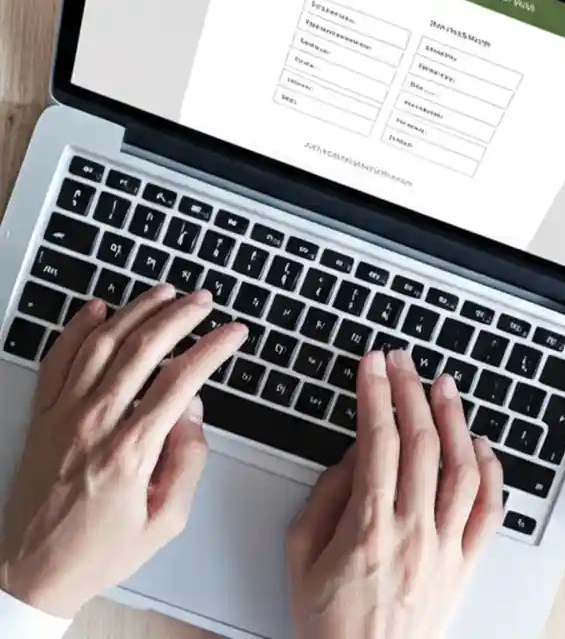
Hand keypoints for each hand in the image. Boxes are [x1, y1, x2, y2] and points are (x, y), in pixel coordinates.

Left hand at [0, 286, 245, 616]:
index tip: (233, 333)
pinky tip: (97, 309)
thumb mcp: (165, 522)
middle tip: (203, 302)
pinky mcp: (40, 418)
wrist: (32, 570)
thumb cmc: (97, 550)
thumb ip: (188, 464)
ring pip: (100, 343)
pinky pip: (56, 359)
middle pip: (142, 349)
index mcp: (130, 451)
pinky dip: (76, 328)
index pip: (181, 380)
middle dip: (180, 316)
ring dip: (135, 310)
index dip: (213, 348)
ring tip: (162, 293)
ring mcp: (62, 416)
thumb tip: (193, 416)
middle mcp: (93, 424)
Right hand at [287, 350, 503, 638]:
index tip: (372, 365)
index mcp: (369, 528)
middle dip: (410, 392)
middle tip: (402, 362)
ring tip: (443, 387)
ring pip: (462, 468)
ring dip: (454, 420)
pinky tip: (481, 445)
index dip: (376, 394)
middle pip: (421, 444)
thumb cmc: (328, 621)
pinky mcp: (466, 563)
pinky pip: (488, 510)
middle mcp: (414, 533)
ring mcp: (446, 547)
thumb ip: (327, 497)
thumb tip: (355, 453)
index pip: (377, 441)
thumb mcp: (302, 555)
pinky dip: (490, 472)